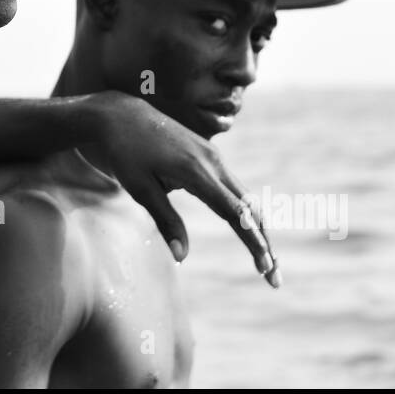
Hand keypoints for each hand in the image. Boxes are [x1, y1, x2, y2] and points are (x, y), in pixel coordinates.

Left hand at [81, 90, 279, 286]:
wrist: (120, 115)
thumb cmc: (125, 154)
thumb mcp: (140, 189)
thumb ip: (166, 221)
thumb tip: (181, 257)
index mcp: (196, 171)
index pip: (234, 213)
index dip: (252, 242)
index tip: (265, 267)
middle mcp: (212, 161)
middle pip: (250, 208)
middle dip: (264, 242)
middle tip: (274, 278)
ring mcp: (213, 156)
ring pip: (245, 197)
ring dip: (257, 229)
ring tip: (265, 261)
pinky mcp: (208, 154)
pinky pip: (233, 187)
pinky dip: (244, 212)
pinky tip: (248, 232)